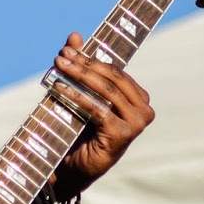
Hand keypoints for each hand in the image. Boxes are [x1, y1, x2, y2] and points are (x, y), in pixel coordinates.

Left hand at [48, 32, 155, 197]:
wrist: (73, 168)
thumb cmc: (79, 131)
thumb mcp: (80, 94)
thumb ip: (80, 66)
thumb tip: (74, 35)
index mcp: (139, 99)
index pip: (116, 71)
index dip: (91, 58)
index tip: (67, 48)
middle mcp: (144, 111)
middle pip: (113, 78)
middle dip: (84, 64)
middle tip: (61, 56)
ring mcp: (136, 124)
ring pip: (106, 91)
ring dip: (79, 76)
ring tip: (59, 67)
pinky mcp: (123, 134)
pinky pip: (97, 108)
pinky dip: (76, 96)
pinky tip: (59, 88)